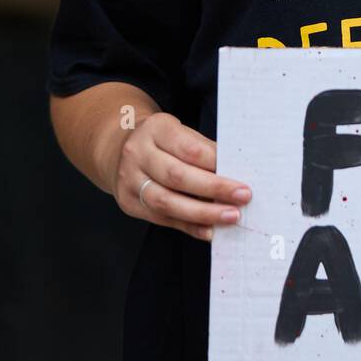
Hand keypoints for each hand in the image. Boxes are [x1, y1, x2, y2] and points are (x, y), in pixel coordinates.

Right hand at [112, 111, 251, 240]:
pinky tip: (209, 230)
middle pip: (177, 176)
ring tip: (230, 216)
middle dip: (214, 188)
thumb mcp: (180, 133)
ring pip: (166, 202)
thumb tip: (235, 172)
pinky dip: (189, 226)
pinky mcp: (129, 203)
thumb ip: (203, 150)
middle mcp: (138, 154)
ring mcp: (130, 180)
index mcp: (156, 129)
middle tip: (243, 197)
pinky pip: (161, 219)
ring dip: (203, 213)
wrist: (118, 149)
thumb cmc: (162, 141)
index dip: (216, 163)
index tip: (241, 175)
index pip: (189, 148)